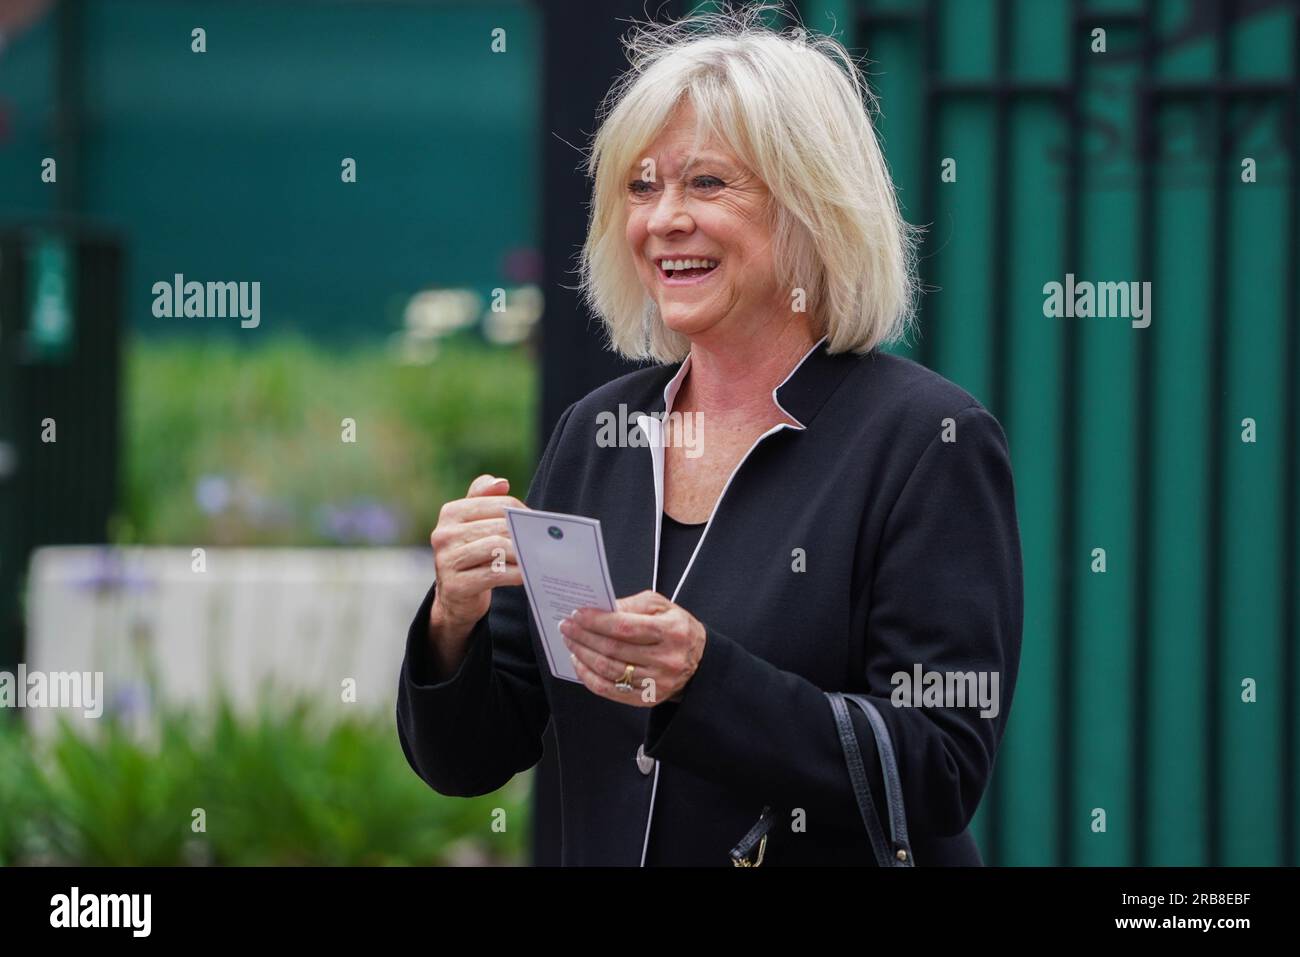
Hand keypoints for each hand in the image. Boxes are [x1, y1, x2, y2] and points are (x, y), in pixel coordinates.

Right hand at [427, 474, 525, 645]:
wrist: (454, 596)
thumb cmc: (471, 553)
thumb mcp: (473, 522)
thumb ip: (485, 497)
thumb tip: (502, 483)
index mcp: (451, 512)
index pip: (497, 503)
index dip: (522, 513)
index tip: (537, 524)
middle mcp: (444, 534)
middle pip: (499, 526)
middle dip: (524, 534)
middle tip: (545, 542)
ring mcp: (447, 560)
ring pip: (497, 548)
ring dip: (522, 553)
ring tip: (537, 557)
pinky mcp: (455, 585)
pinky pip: (494, 574)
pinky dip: (516, 574)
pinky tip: (527, 575)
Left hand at [559, 590, 705, 705]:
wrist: (699, 660)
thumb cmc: (676, 629)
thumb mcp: (661, 606)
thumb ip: (632, 605)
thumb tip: (602, 609)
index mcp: (671, 632)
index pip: (625, 627)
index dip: (596, 621)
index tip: (577, 615)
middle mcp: (666, 660)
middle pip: (613, 649)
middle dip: (583, 636)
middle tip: (566, 627)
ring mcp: (657, 683)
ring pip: (608, 670)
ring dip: (582, 655)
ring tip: (571, 642)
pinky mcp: (648, 699)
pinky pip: (610, 691)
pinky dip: (589, 677)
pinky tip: (580, 663)